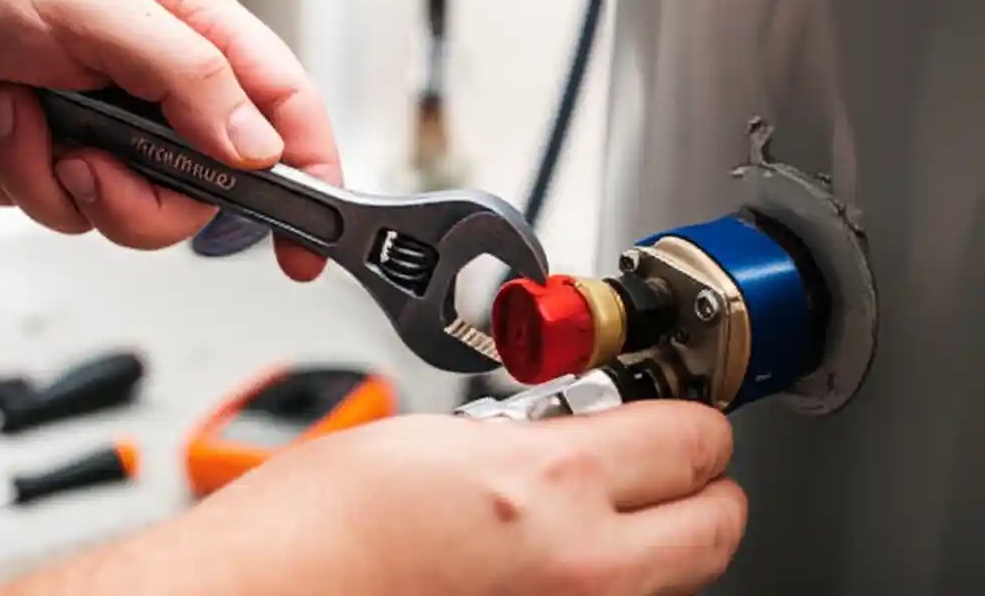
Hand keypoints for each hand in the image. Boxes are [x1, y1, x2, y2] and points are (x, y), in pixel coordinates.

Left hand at [0, 0, 340, 279]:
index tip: (303, 252)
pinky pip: (34, 202)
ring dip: (35, 166)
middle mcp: (156, 89)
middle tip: (77, 159)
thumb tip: (255, 144)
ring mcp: (102, 127)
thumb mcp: (94, 3)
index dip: (309, 180)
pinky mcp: (47, 151)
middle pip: (190, 196)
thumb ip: (186, 74)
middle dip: (121, 195)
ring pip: (103, 210)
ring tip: (5, 101)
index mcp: (193, 34)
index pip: (282, 112)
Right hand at [95, 402, 746, 595]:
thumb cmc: (319, 522)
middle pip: (718, 526)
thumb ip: (532, 439)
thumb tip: (583, 440)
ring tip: (588, 511)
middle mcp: (577, 570)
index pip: (695, 441)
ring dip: (653, 539)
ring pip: (673, 579)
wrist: (267, 594)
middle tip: (663, 459)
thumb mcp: (437, 437)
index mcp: (546, 487)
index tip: (678, 408)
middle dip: (700, 484)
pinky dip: (600, 583)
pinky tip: (543, 558)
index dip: (691, 415)